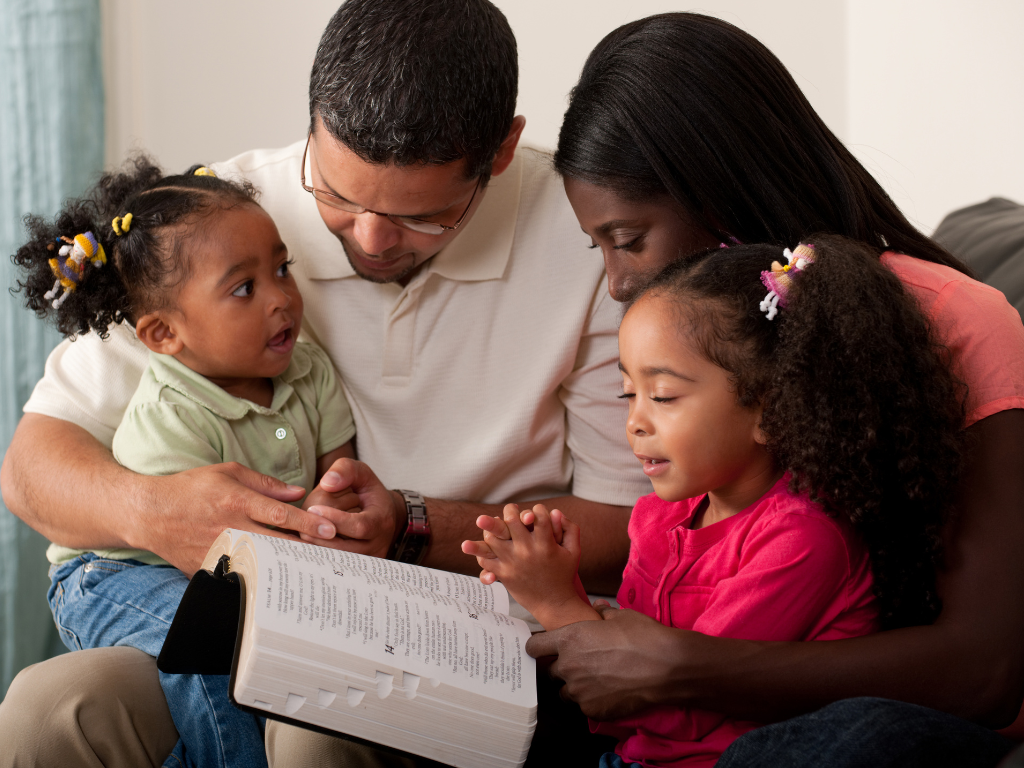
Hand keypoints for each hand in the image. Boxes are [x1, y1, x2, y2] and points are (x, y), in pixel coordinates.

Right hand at [140, 462, 330, 574]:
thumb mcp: (229, 473)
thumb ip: (266, 483)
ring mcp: (218, 551)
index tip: (330, 528)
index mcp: (236, 501)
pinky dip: (262, 577)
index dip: (307, 522)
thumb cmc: (192, 488)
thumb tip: (298, 492)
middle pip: (276, 542)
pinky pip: (241, 575)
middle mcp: (229, 527)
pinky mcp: (208, 569)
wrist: (150, 513)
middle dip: (305, 548)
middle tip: (332, 553)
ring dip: (288, 565)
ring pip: (263, 562)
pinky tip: (281, 580)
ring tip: (314, 568)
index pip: (279, 514)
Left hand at [297, 458, 402, 557]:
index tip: (313, 509)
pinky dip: (317, 557)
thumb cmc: (366, 492)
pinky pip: (333, 567)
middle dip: (319, 536)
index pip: (359, 526)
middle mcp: (377, 545)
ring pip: (336, 561)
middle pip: (345, 548)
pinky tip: (303, 546)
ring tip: (298, 534)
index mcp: (382, 521)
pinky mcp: (355, 570)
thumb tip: (327, 483)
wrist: (380, 516)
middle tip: (298, 524)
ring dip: (316, 549)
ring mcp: (366, 560)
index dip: (336, 519)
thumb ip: (345, 470)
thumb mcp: (361, 473)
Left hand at [462, 503, 596, 629]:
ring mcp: (513, 562)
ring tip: (494, 525)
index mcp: (546, 544)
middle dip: (510, 510)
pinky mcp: (503, 574)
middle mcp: (527, 550)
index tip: (534, 513)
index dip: (536, 510)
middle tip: (511, 511)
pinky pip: (485, 559)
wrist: (554, 604)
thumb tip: (555, 512)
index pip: (538, 515)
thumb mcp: (574, 551)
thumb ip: (570, 528)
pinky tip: (486, 546)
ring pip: (493, 536)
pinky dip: (481, 552)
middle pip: (511, 520)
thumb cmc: (564, 575)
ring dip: (491, 528)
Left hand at [526, 602, 706, 719]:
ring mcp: (579, 691)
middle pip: (551, 671)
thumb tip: (598, 608)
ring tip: (595, 682)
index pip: (534, 647)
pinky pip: (584, 706)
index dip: (538, 648)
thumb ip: (602, 614)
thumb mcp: (621, 616)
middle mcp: (568, 665)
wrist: (665, 666)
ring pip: (566, 692)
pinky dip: (592, 701)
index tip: (544, 650)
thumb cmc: (642, 636)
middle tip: (582, 664)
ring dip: (575, 687)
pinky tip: (609, 694)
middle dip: (562, 667)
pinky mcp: (592, 710)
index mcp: (569, 639)